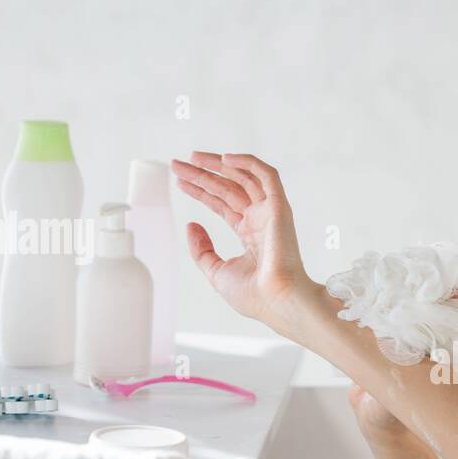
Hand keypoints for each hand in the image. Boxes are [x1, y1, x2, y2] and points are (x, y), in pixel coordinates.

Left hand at [170, 152, 316, 337]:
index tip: (180, 181)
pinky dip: (248, 163)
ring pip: (244, 178)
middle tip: (178, 164)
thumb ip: (201, 248)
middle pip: (228, 188)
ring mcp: (270, 213)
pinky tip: (225, 158)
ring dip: (219, 165)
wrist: (276, 301)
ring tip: (193, 158)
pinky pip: (266, 176)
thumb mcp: (215, 270)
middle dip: (203, 175)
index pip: (222, 204)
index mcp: (249, 235)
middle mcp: (260, 220)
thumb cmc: (253, 295)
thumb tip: (192, 225)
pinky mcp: (279, 207)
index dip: (201, 191)